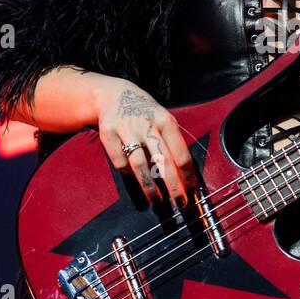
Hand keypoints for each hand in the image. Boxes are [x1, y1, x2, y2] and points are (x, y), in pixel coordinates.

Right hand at [93, 78, 197, 208]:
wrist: (114, 95)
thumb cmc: (145, 113)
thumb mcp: (163, 120)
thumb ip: (173, 143)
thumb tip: (184, 175)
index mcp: (166, 121)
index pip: (181, 153)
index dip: (187, 176)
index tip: (191, 190)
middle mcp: (147, 124)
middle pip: (163, 162)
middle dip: (173, 186)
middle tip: (180, 203)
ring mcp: (126, 129)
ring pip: (140, 165)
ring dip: (149, 186)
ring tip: (156, 199)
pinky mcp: (108, 134)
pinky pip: (120, 162)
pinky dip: (128, 172)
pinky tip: (133, 173)